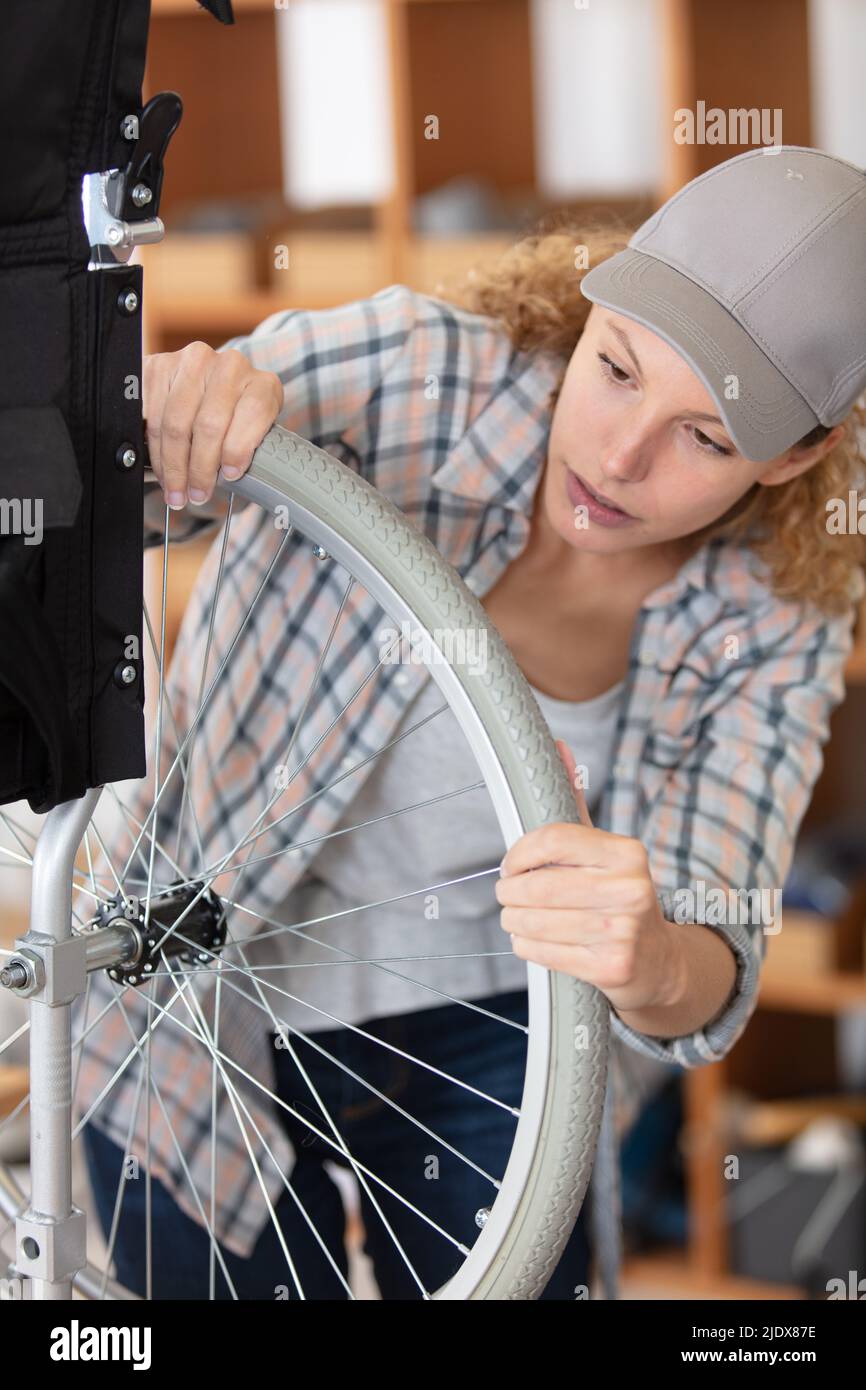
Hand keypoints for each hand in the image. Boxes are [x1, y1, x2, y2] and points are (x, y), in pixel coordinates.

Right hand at [143, 343, 283, 508]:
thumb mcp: (253, 435)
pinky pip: (152, 414)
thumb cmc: (236, 422)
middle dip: (199, 468)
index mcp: (262, 384)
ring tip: (176, 490)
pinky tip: (161, 467)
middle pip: (209, 424)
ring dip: (173, 465)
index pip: (254, 412)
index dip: (239, 448)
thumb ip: (247, 450)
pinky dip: (154, 448)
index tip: (228, 476)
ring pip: (176, 423)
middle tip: (195, 495)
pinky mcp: (161, 366)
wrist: (208, 389)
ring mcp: (194, 362)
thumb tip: (226, 478)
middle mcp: (230, 366)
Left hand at [494, 739, 684, 1013]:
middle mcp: (630, 888)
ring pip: (533, 920)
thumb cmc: (617, 895)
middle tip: (508, 895)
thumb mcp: (603, 848)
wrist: (658, 961)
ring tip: (518, 918)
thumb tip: (557, 747)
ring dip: (514, 920)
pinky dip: (526, 944)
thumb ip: (575, 801)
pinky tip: (534, 939)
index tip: (510, 865)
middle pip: (537, 885)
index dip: (519, 853)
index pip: (552, 840)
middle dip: (510, 892)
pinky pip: (541, 951)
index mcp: (627, 852)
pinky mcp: (610, 966)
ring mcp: (622, 930)